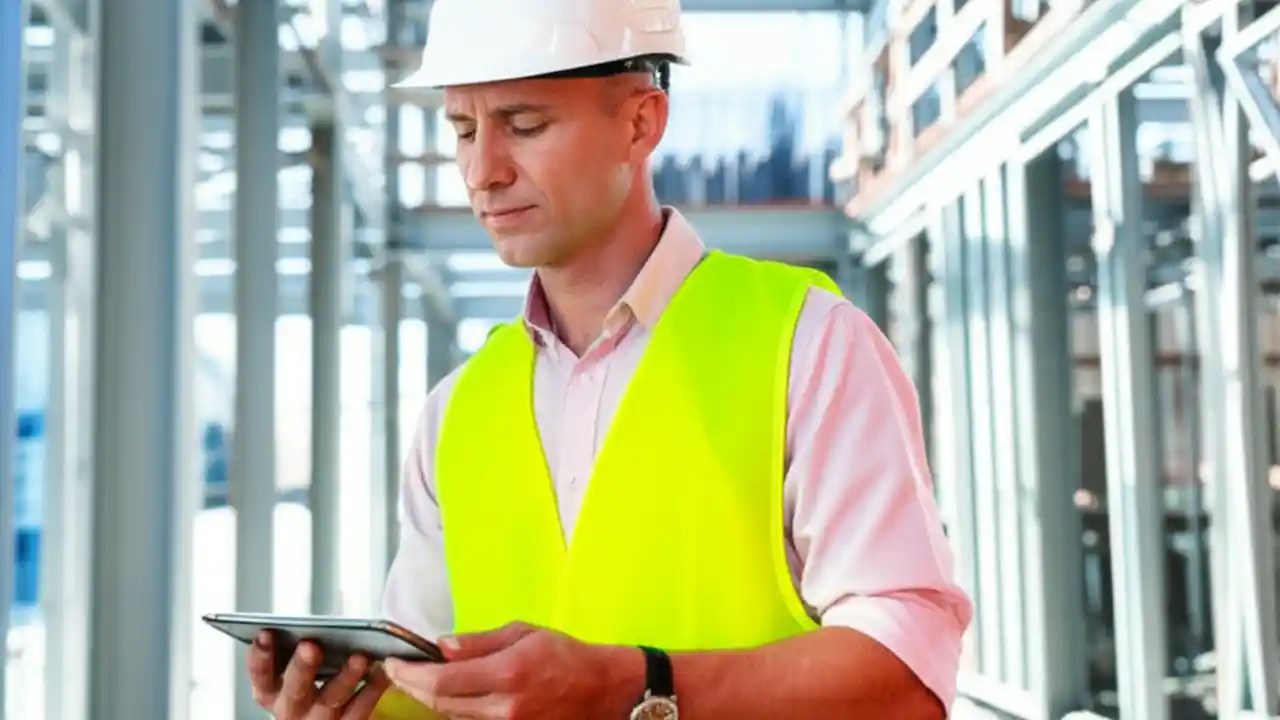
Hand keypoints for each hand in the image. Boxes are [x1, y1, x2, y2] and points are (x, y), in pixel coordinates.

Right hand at [247, 630, 392, 718]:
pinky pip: (359, 709)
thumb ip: (300, 650)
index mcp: (272, 693)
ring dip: (345, 677)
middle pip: (294, 690)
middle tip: (310, 646)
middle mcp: (290, 711)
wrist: (329, 718)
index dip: (261, 657)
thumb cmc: (312, 682)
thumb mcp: (297, 670)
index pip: (261, 676)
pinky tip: (382, 670)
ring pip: (330, 700)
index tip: (266, 633)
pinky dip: (372, 688)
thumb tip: (319, 624)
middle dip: (302, 667)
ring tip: (360, 657)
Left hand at [383, 622, 642, 719]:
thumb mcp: (523, 633)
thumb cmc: (566, 655)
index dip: (410, 675)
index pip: (441, 680)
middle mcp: (504, 707)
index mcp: (507, 673)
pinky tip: (453, 696)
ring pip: (453, 716)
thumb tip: (440, 645)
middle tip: (398, 672)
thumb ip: (479, 642)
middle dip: (412, 687)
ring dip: (435, 699)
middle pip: (440, 703)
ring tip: (424, 680)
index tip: (393, 664)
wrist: (604, 690)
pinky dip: (458, 710)